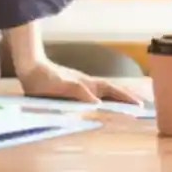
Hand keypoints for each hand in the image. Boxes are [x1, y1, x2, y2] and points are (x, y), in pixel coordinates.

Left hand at [17, 58, 142, 104]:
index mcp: (86, 84)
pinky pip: (94, 92)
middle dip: (127, 96)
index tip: (140, 105)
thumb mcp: (60, 87)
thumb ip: (78, 92)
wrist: (29, 66)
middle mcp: (86, 83)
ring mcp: (80, 83)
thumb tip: (98, 103)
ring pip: (103, 90)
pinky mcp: (72, 85)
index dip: (125, 98)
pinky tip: (103, 101)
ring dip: (116, 97)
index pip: (111, 91)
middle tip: (142, 105)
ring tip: (128, 104)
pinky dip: (104, 96)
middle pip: (111, 90)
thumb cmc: (42, 79)